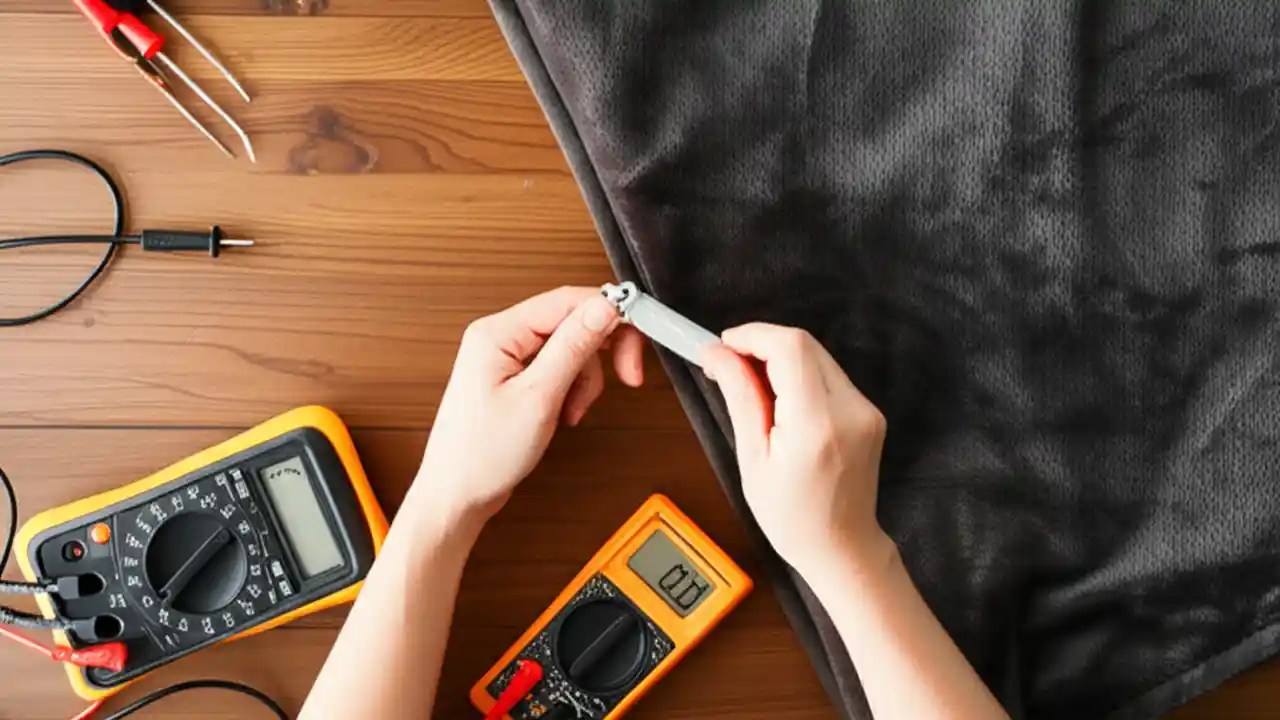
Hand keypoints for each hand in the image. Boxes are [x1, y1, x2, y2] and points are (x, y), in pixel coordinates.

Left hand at [413, 287, 644, 525]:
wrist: (457, 495)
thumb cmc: (482, 455)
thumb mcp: (538, 398)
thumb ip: (573, 347)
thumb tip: (605, 307)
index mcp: (498, 332)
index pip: (568, 300)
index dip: (610, 313)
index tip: (640, 331)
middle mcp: (500, 337)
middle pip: (572, 320)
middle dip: (603, 349)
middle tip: (628, 374)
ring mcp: (507, 357)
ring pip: (571, 347)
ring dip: (586, 378)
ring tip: (574, 411)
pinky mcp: (516, 377)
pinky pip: (558, 367)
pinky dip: (573, 389)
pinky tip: (565, 413)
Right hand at [702, 324, 891, 577]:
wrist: (841, 546)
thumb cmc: (791, 516)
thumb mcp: (753, 459)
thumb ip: (740, 397)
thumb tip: (716, 354)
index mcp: (817, 424)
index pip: (790, 348)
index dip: (752, 335)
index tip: (723, 345)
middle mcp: (850, 409)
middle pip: (805, 343)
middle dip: (762, 343)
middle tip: (728, 364)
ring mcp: (866, 409)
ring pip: (818, 355)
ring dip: (780, 357)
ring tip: (749, 383)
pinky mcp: (869, 411)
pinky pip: (829, 374)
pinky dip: (799, 373)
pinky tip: (778, 398)